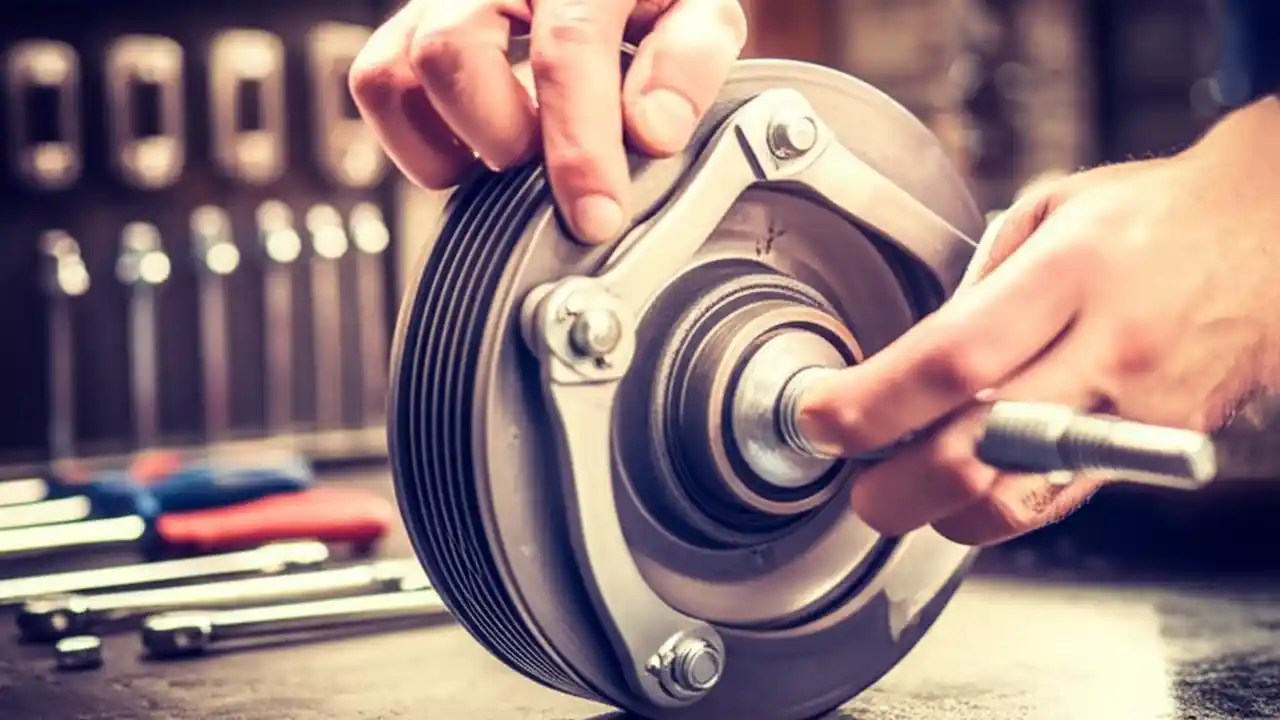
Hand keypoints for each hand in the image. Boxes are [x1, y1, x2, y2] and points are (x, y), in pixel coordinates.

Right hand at [349, 0, 747, 243]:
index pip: (566, 45)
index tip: (598, 214)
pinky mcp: (410, 26)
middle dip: (504, 137)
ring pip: (398, 69)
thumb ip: (688, 61)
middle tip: (553, 172)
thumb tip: (652, 132)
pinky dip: (420, 141)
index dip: (580, 143)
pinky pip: (379, 85)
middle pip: (453, 49)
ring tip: (519, 160)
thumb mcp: (696, 10)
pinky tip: (479, 154)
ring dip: (458, 143)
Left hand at [797, 96, 1279, 545]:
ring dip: (936, 511)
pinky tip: (964, 487)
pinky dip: (992, 510)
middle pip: (976, 453)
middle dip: (890, 485)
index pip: (951, 360)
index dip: (871, 403)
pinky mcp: (1149, 452)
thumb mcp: (1049, 210)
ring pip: (1016, 502)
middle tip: (854, 476)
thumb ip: (975, 284)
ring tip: (900, 487)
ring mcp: (1134, 413)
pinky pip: (1055, 504)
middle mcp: (1106, 350)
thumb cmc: (1153, 218)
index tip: (821, 417)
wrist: (1266, 238)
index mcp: (1071, 273)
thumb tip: (904, 359)